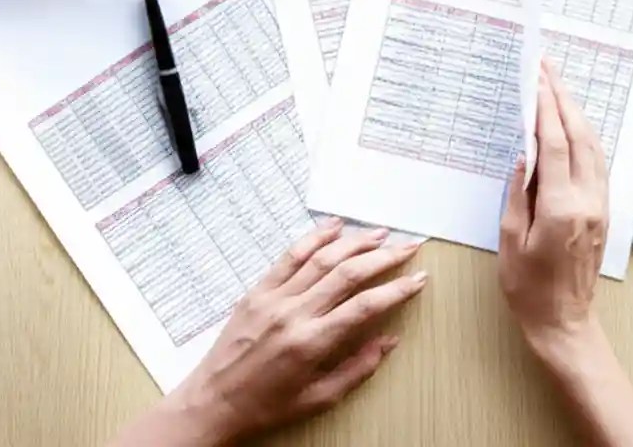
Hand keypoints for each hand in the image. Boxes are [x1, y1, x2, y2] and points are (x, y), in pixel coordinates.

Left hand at [164, 219, 425, 443]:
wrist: (213, 401)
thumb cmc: (266, 406)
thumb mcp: (318, 398)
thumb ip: (358, 368)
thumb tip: (389, 340)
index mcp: (312, 343)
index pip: (365, 306)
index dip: (397, 289)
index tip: (418, 278)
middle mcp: (293, 313)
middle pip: (347, 273)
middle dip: (384, 256)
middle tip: (409, 246)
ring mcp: (273, 298)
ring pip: (321, 258)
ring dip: (354, 242)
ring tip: (381, 233)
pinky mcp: (257, 291)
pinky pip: (289, 257)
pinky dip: (314, 238)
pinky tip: (335, 227)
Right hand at [498, 58, 609, 361]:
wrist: (563, 321)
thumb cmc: (529, 288)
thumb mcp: (509, 239)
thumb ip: (517, 193)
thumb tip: (523, 155)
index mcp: (561, 208)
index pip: (554, 144)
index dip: (545, 108)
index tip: (537, 80)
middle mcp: (587, 202)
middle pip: (579, 137)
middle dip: (563, 98)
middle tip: (548, 69)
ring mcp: (600, 206)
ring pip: (594, 147)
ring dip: (577, 114)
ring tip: (559, 88)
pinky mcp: (603, 212)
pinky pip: (597, 164)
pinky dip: (585, 137)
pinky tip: (573, 126)